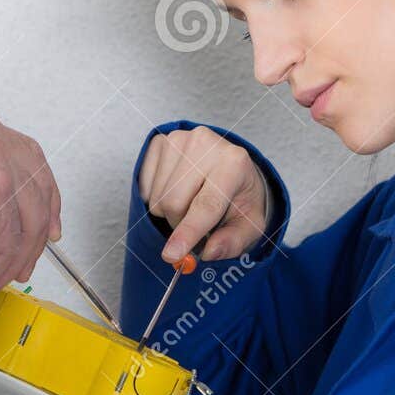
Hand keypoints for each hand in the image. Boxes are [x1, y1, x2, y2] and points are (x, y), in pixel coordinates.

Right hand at [139, 127, 268, 262]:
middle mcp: (205, 144)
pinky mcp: (160, 141)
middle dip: (180, 224)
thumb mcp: (250, 225)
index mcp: (234, 163)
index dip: (188, 232)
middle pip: (174, 203)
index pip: (206, 204)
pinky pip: (145, 186)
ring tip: (189, 202)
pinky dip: (157, 197)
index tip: (171, 254)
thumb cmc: (239, 197)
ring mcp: (179, 139)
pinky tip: (176, 188)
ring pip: (158, 197)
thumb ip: (233, 242)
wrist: (230, 167)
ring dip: (169, 212)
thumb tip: (209, 252)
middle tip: (197, 223)